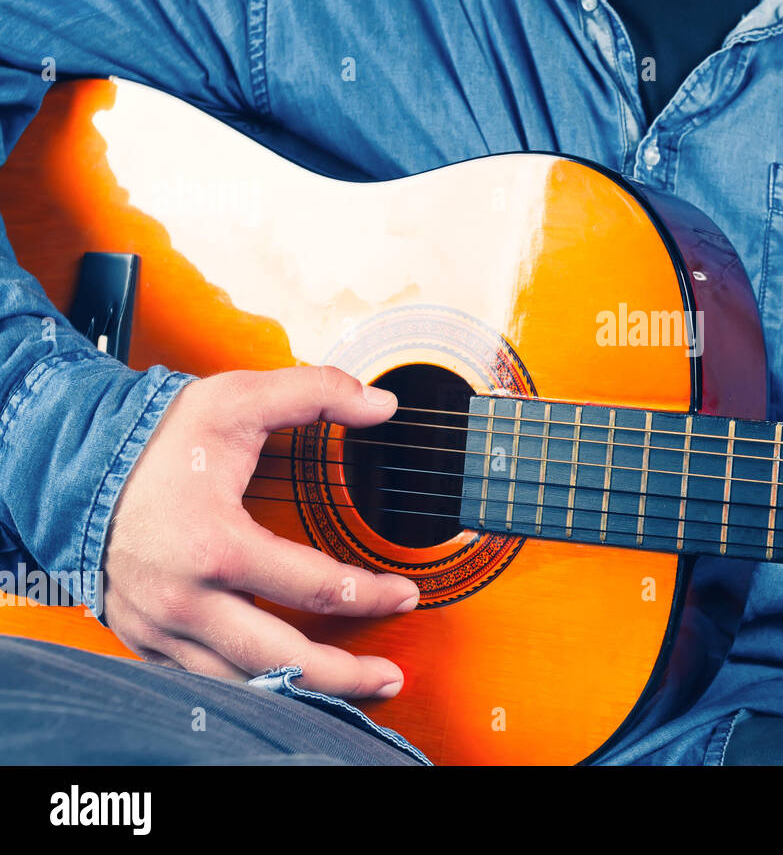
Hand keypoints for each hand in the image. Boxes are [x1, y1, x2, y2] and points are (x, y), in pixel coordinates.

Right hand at [102, 367, 420, 698]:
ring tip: (350, 687)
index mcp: (216, 547)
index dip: (370, 596)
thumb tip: (384, 404)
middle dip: (345, 675)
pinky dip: (251, 687)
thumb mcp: (240, 398)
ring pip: (243, 682)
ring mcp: (162, 626)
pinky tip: (285, 682)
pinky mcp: (145, 637)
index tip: (405, 594)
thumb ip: (317, 392)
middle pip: (282, 660)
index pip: (316, 587)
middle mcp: (186, 600)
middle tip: (390, 676)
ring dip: (302, 691)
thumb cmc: (160, 439)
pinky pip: (203, 680)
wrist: (75, 466)